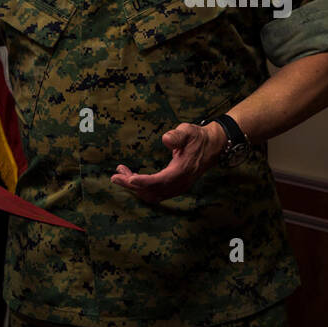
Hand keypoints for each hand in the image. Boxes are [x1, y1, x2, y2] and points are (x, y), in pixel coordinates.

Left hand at [110, 122, 226, 203]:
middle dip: (132, 184)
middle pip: (152, 190)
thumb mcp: (189, 131)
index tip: (129, 178)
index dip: (144, 181)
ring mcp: (178, 187)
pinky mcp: (175, 187)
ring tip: (120, 173)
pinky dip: (142, 188)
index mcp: (183, 171)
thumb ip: (177, 135)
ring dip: (135, 187)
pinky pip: (156, 194)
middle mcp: (180, 183)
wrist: (212, 146)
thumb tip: (165, 139)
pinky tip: (132, 178)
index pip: (160, 180)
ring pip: (152, 194)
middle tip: (115, 175)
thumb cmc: (198, 137)